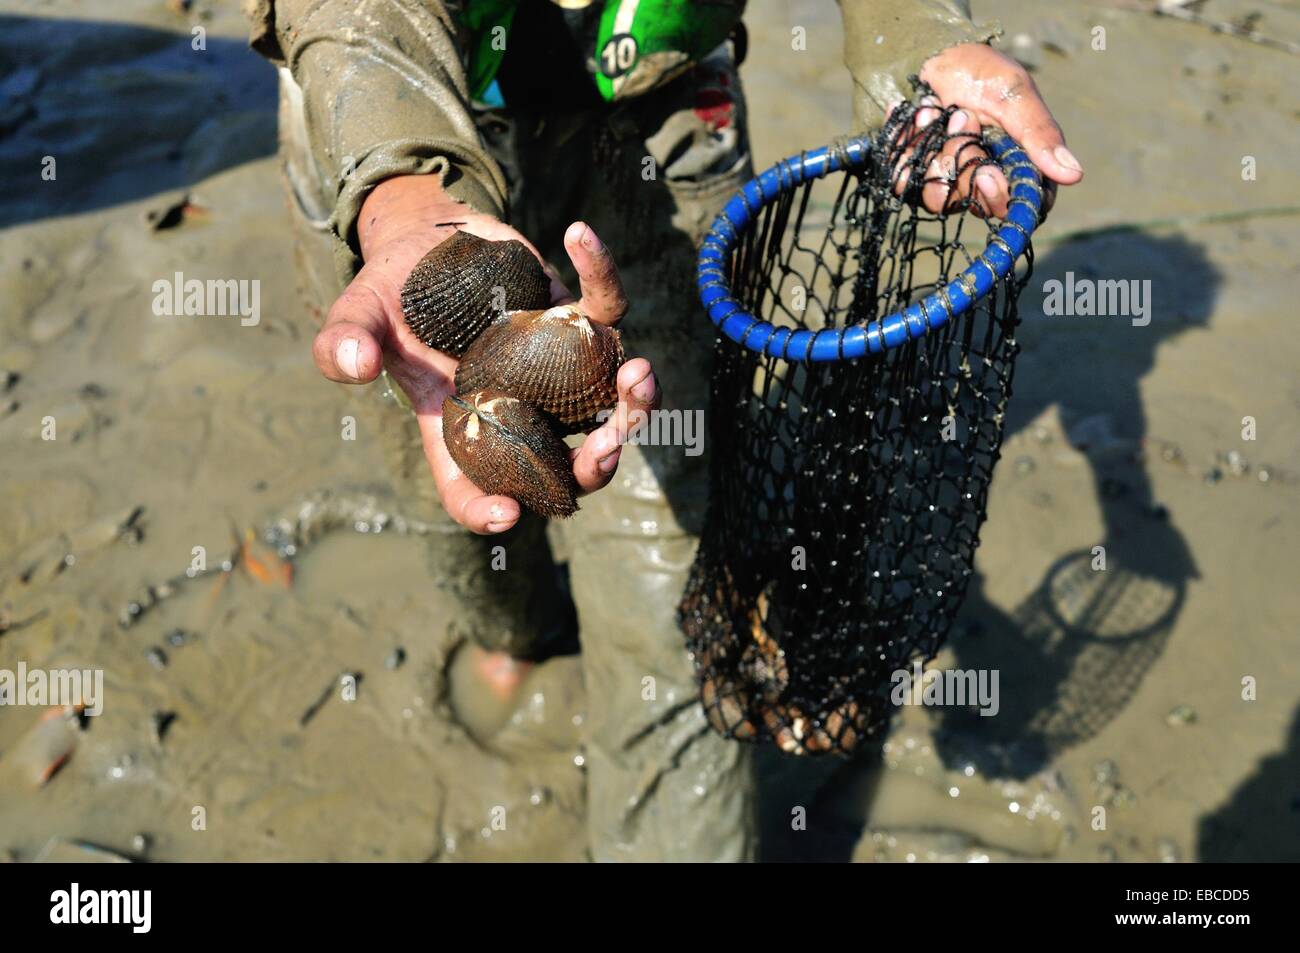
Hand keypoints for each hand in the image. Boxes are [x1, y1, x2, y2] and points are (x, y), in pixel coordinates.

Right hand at [312, 174, 659, 533]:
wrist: (428, 242)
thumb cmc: (391, 293)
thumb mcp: (357, 316)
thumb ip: (344, 342)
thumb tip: (353, 365)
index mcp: (463, 424)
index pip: (472, 485)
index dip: (486, 508)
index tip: (507, 512)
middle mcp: (518, 407)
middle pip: (567, 462)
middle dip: (596, 464)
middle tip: (605, 444)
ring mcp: (555, 367)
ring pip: (609, 401)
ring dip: (633, 400)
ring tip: (638, 376)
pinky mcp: (575, 317)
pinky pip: (605, 306)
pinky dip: (600, 273)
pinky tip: (577, 236)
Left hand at [890, 43, 1083, 217]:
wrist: (933, 57)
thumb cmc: (981, 73)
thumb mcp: (1014, 95)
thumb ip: (1039, 134)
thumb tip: (1075, 175)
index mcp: (1018, 165)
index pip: (1020, 206)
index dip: (1001, 198)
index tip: (986, 175)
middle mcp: (985, 180)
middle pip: (976, 205)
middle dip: (964, 160)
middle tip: (960, 120)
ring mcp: (950, 181)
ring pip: (940, 198)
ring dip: (936, 149)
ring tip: (935, 112)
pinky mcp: (918, 176)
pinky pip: (906, 182)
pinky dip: (910, 145)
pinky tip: (918, 118)